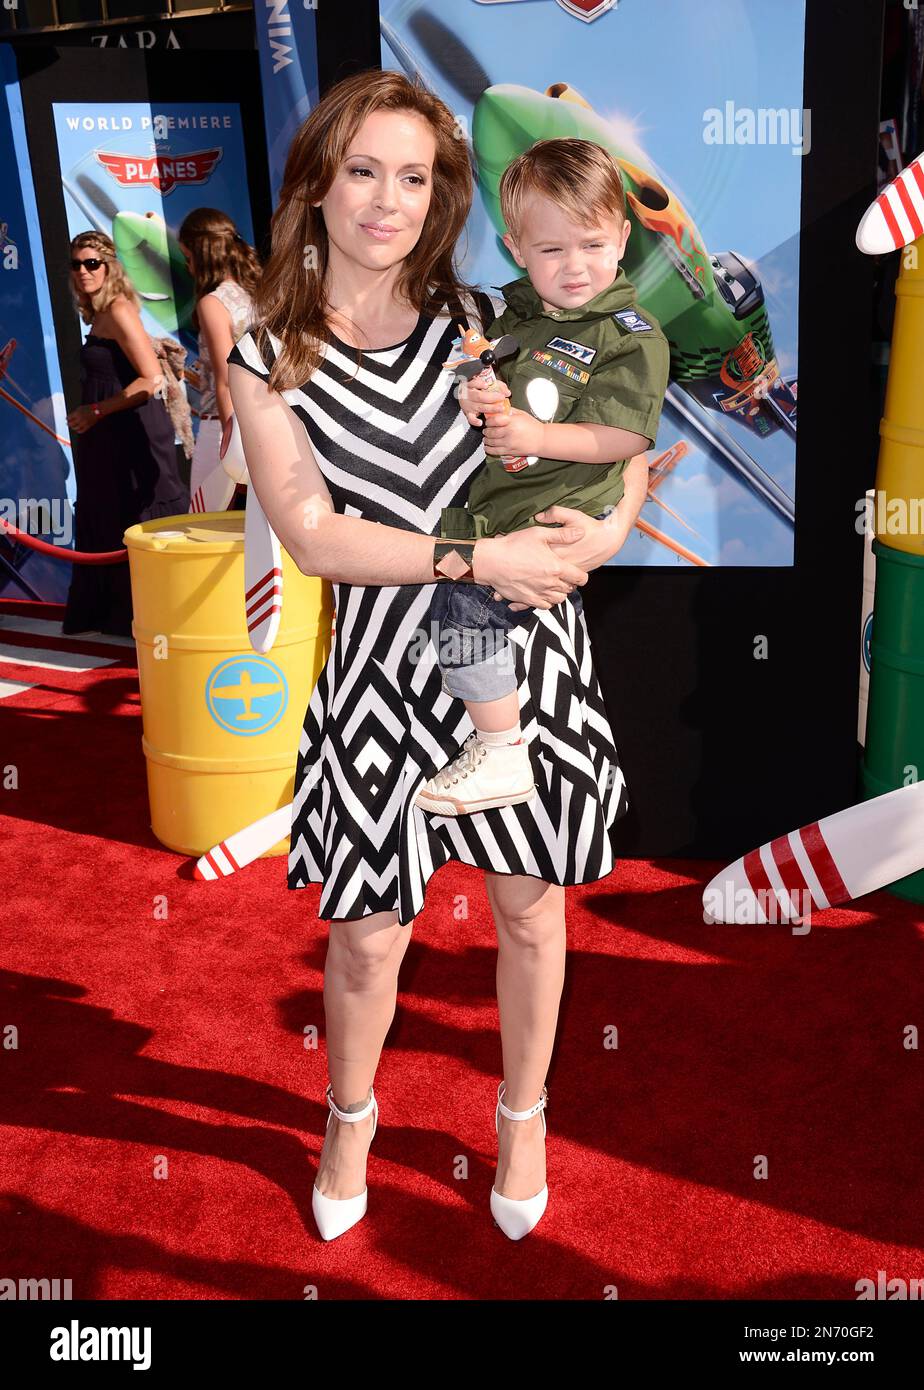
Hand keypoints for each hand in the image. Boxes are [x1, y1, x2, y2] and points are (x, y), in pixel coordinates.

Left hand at [67, 403, 102, 433]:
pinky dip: (78, 431)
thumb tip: (70, 417)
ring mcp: (83, 423)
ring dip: (73, 428)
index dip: (67, 418)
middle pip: (71, 424)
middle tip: (68, 423)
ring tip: (72, 427)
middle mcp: (79, 419)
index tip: (67, 419)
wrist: (97, 411)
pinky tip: (77, 430)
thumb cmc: (89, 408)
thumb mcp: (80, 408)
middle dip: (68, 424)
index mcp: (77, 413)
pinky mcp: (87, 426)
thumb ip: (74, 412)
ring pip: (75, 428)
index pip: (69, 418)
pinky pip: (81, 431)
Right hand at [457, 372, 509, 426]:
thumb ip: (498, 386)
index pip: (473, 383)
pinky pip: (470, 419)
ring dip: (491, 408)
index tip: (486, 385)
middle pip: (479, 396)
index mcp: (471, 385)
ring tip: (501, 409)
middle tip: (502, 397)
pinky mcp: (467, 413)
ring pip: (478, 407)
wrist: (467, 396)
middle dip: (491, 397)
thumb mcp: (488, 384)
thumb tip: (507, 393)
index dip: (479, 384)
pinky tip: (481, 422)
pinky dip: (475, 421)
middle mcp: (468, 395)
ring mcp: (467, 404)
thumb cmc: (479, 389)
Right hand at [473, 521, 587, 608]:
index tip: (578, 573)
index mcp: (556, 567)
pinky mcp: (528, 600)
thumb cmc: (514, 546)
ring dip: (559, 593)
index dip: (582, 576)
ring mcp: (539, 593)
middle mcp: (550, 583)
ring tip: (553, 584)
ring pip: (558, 599)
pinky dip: (547, 601)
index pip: (580, 578)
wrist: (492, 562)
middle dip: (569, 584)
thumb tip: (580, 532)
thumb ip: (562, 535)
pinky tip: (543, 592)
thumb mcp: (539, 534)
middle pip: (570, 589)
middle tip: (563, 576)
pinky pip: (545, 606)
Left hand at [483, 406, 544, 457]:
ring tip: (486, 438)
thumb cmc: (533, 427)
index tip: (488, 421)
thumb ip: (509, 411)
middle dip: (486, 431)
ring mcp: (508, 443)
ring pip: (491, 442)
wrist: (541, 440)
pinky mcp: (509, 451)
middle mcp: (509, 433)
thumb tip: (500, 409)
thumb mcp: (522, 414)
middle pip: (490, 432)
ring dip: (486, 440)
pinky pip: (494, 451)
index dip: (488, 421)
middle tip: (486, 430)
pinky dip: (488, 449)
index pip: (493, 420)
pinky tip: (487, 447)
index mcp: (511, 422)